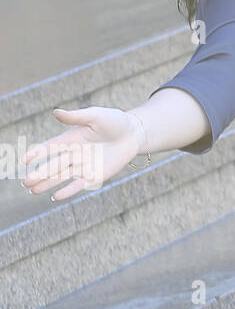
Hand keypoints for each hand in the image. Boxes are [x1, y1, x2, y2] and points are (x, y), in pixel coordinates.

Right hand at [21, 107, 142, 199]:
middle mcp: (73, 153)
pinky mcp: (95, 175)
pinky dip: (68, 190)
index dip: (37, 153)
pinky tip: (56, 197)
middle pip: (53, 165)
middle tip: (26, 182)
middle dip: (40, 173)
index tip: (25, 160)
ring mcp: (83, 165)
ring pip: (62, 176)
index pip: (50, 147)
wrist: (134, 133)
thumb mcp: (96, 116)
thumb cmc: (114, 121)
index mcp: (70, 139)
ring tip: (33, 191)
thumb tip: (56, 112)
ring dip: (48, 184)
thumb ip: (76, 117)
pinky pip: (79, 184)